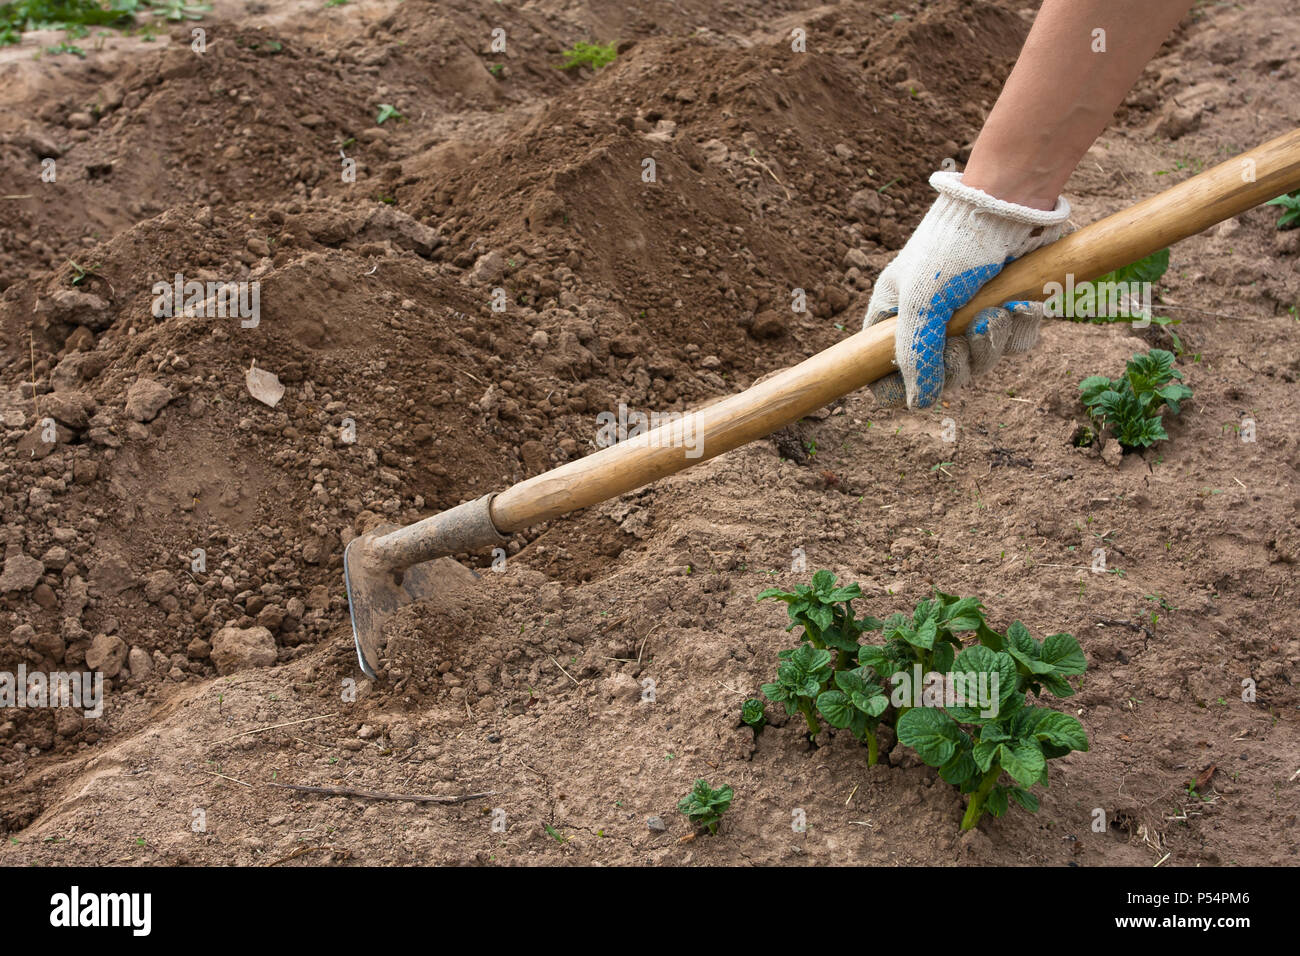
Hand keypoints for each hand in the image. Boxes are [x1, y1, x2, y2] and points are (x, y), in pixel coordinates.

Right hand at [862, 171, 1069, 407]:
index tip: (922, 382)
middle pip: (939, 375)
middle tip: (967, 335)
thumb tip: (919, 403)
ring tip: (998, 312)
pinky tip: (1022, 306)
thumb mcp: (921, 304)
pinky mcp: (1006, 309)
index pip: (883, 372)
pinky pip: (1014, 344)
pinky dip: (1021, 329)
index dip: (900, 386)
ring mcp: (969, 317)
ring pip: (980, 362)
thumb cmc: (953, 247)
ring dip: (992, 343)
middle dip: (960, 362)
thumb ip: (915, 356)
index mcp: (894, 316)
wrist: (1008, 204)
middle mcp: (929, 321)